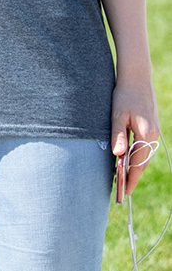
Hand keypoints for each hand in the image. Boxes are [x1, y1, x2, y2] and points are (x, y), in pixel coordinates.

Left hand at [111, 76, 160, 197]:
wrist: (136, 79)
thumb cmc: (124, 95)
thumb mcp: (117, 115)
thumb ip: (118, 135)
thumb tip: (118, 155)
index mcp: (146, 134)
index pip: (138, 163)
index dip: (131, 178)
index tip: (125, 192)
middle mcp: (153, 135)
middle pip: (143, 161)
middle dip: (133, 175)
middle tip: (122, 189)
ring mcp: (153, 131)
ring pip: (144, 154)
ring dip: (134, 166)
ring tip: (123, 177)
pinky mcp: (150, 127)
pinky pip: (144, 146)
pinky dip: (137, 155)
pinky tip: (128, 159)